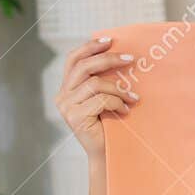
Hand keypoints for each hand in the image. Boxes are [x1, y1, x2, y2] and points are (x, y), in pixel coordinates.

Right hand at [55, 35, 139, 161]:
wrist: (108, 154)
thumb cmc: (110, 125)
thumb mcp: (104, 97)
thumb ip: (103, 80)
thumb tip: (121, 56)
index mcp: (67, 87)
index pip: (73, 59)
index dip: (90, 47)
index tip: (110, 40)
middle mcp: (62, 95)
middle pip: (84, 67)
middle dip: (108, 59)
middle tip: (130, 59)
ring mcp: (66, 107)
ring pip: (95, 84)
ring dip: (118, 89)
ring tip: (132, 97)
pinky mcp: (75, 117)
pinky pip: (101, 100)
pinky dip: (117, 102)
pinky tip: (125, 110)